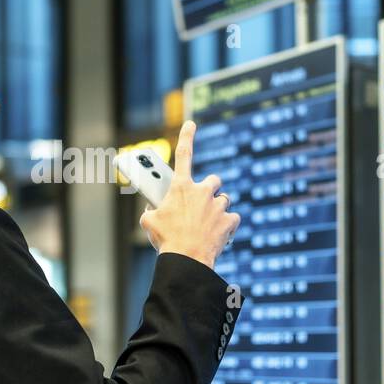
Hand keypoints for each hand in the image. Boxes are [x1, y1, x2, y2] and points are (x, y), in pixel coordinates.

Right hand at [139, 121, 239, 269]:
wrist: (186, 259)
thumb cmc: (166, 240)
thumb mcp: (149, 222)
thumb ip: (152, 211)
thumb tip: (153, 211)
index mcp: (180, 187)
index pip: (184, 154)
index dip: (187, 136)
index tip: (191, 123)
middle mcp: (201, 191)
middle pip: (212, 180)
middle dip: (208, 189)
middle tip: (201, 201)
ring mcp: (217, 205)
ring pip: (223, 200)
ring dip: (218, 208)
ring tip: (208, 222)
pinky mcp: (229, 220)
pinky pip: (233, 218)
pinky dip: (228, 225)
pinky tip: (220, 233)